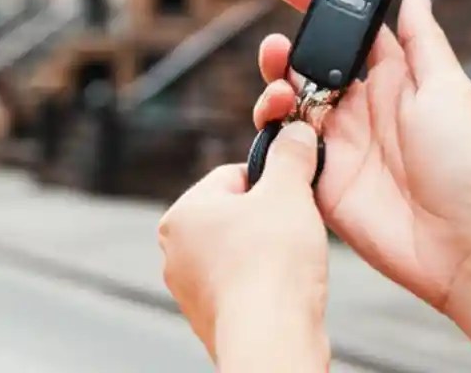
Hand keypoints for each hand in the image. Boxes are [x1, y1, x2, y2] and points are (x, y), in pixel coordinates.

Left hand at [158, 122, 328, 368]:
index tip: (292, 195)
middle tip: (295, 229)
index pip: (232, 177)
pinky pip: (244, 286)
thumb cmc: (273, 265)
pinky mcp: (211, 318)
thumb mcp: (288, 190)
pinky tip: (283, 289)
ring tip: (290, 263)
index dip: (270, 182)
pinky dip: (265, 284)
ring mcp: (190, 289)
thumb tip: (294, 132)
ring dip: (268, 252)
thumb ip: (291, 154)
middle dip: (269, 219)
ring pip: (240, 251)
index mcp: (181, 214)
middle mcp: (175, 252)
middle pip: (236, 214)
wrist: (272, 339)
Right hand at [253, 0, 470, 310]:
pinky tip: (279, 123)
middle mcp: (361, 108)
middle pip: (308, 65)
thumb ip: (422, 43)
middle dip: (284, 48)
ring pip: (288, 102)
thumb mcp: (448, 90)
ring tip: (280, 91)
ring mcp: (338, 144)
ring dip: (274, 86)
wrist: (460, 244)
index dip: (317, 3)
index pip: (349, 31)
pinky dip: (271, 130)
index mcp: (392, 81)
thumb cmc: (468, 165)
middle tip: (276, 46)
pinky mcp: (320, 180)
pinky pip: (282, 148)